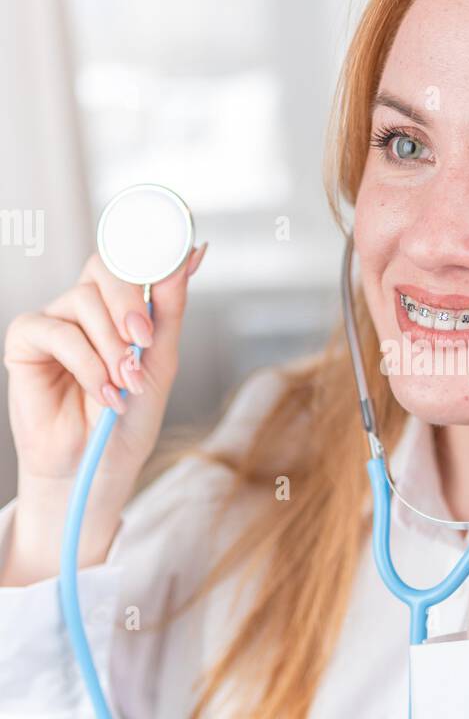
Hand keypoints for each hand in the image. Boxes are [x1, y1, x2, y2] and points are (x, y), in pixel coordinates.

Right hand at [1, 243, 206, 580]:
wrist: (99, 467)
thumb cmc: (129, 418)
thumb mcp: (161, 360)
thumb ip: (170, 307)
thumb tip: (192, 254)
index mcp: (118, 305)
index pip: (130, 259)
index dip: (152, 253)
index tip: (182, 252)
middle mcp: (85, 307)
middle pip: (104, 268)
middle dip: (130, 301)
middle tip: (143, 339)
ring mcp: (55, 321)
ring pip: (83, 300)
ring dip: (112, 345)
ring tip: (125, 384)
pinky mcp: (26, 342)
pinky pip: (57, 332)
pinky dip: (86, 363)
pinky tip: (101, 392)